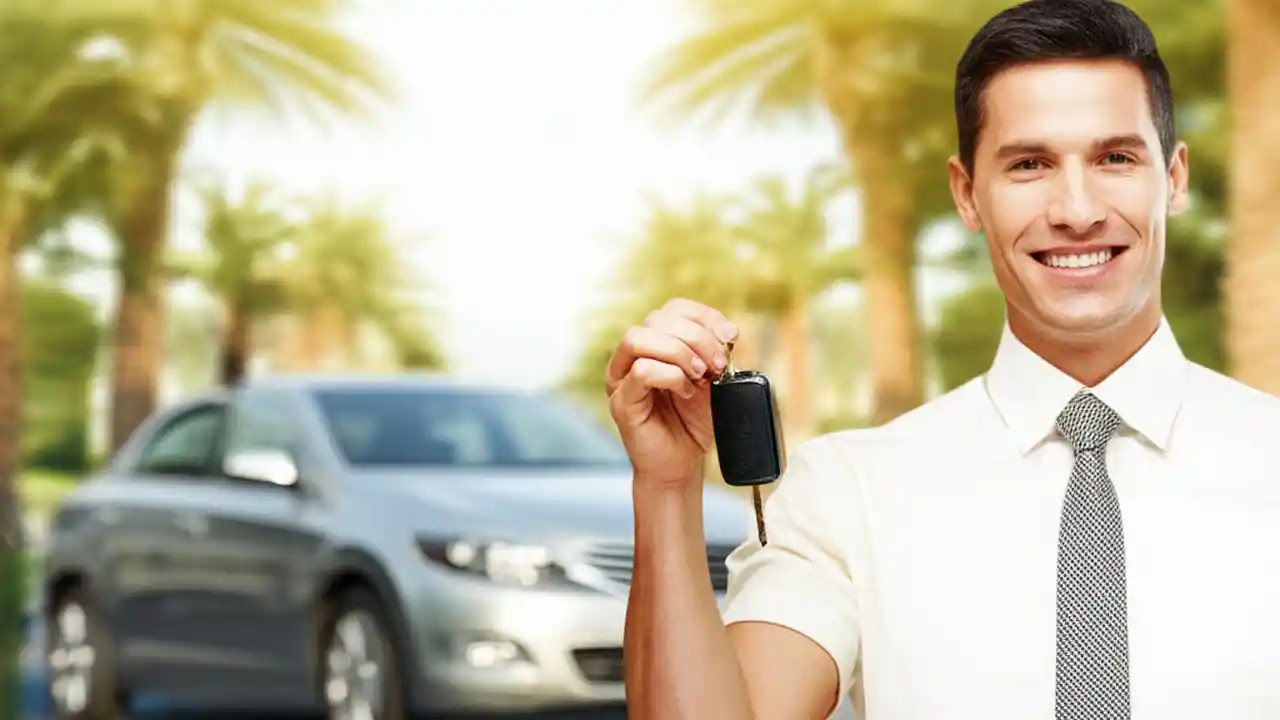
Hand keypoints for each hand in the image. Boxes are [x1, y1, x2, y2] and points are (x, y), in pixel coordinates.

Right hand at [605, 298, 738, 490]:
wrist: (681, 465)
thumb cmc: (692, 424)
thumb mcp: (714, 381)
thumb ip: (717, 355)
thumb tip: (728, 334)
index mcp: (654, 344)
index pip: (672, 309)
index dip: (704, 316)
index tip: (730, 337)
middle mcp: (631, 356)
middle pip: (657, 319)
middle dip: (697, 337)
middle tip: (717, 364)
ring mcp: (621, 378)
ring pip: (640, 338)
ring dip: (679, 352)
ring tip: (700, 375)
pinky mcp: (621, 401)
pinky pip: (641, 371)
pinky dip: (670, 376)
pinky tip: (686, 391)